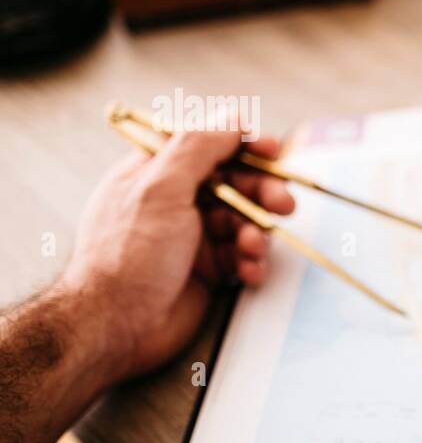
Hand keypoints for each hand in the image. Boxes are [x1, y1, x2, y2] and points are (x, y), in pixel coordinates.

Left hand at [58, 125, 294, 385]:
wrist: (116, 325)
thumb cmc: (128, 255)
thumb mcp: (161, 189)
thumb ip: (197, 147)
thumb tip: (231, 117)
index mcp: (157, 173)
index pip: (206, 144)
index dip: (241, 144)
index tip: (272, 150)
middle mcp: (176, 202)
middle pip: (234, 183)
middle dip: (262, 193)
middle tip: (284, 205)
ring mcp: (193, 237)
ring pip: (244, 221)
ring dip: (257, 233)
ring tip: (252, 248)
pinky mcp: (208, 270)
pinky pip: (243, 257)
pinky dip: (252, 262)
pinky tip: (247, 271)